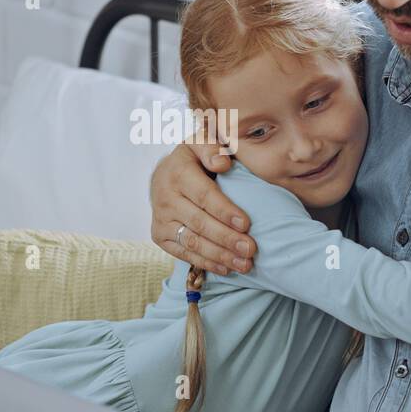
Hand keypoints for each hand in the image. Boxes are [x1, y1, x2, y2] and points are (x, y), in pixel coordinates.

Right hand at [149, 133, 255, 275]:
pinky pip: (184, 254)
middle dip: (226, 238)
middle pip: (199, 223)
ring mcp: (160, 219)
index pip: (203, 195)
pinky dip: (206, 263)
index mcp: (177, 172)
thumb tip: (222, 164)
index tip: (246, 224)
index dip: (224, 211)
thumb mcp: (201, 143)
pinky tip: (227, 268)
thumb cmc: (193, 159)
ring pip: (192, 242)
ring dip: (220, 255)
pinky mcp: (159, 235)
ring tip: (244, 264)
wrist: (163, 175)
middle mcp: (165, 197)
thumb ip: (212, 148)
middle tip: (251, 249)